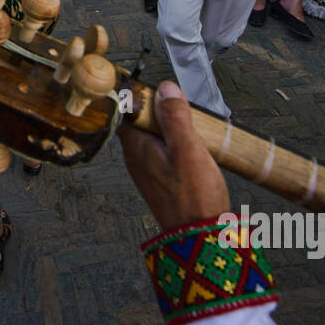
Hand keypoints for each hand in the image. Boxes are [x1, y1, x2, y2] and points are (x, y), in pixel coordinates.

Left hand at [118, 81, 231, 229]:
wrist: (199, 237)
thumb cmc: (194, 196)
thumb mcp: (187, 149)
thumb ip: (174, 117)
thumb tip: (165, 88)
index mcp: (135, 147)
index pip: (124, 111)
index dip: (139, 95)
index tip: (158, 88)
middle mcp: (136, 158)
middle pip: (139, 122)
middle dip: (158, 110)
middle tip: (180, 106)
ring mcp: (147, 170)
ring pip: (152, 137)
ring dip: (169, 128)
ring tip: (191, 124)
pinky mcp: (161, 180)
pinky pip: (162, 152)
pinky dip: (174, 144)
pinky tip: (192, 146)